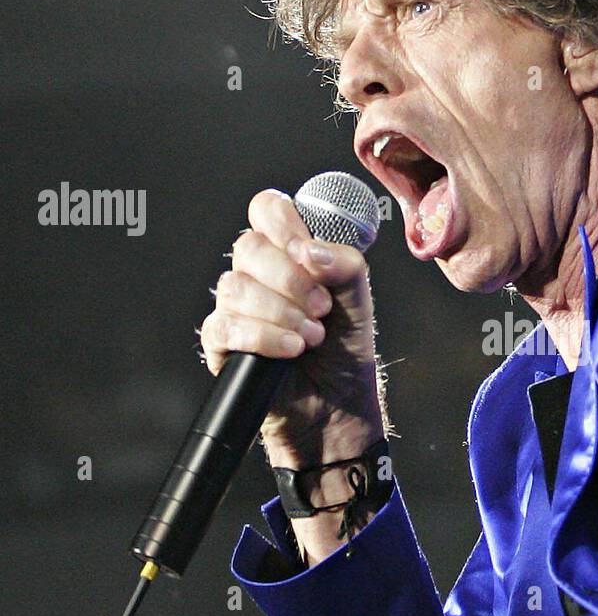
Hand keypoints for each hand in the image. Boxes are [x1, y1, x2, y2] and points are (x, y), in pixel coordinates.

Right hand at [199, 188, 385, 463]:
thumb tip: (309, 250)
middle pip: (249, 247)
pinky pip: (227, 325)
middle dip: (291, 279)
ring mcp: (235, 307)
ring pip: (235, 287)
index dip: (283, 223)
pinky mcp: (221, 342)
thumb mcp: (358, 298)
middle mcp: (256, 274)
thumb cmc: (344, 349)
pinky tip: (292, 349)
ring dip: (283, 312)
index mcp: (288, 252)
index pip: (267, 210)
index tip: (307, 252)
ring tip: (312, 337)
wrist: (338, 405)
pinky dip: (265, 336)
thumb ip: (344, 262)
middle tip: (322, 308)